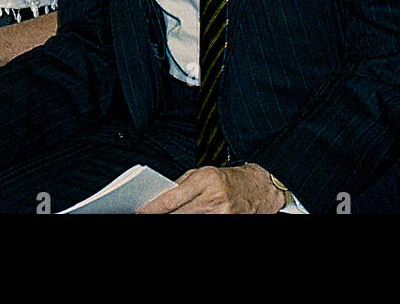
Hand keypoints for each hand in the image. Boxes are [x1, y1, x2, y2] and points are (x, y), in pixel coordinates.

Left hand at [136, 164, 285, 213]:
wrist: (260, 187)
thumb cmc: (230, 179)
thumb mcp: (204, 173)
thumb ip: (181, 185)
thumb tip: (159, 200)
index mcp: (206, 180)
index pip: (171, 199)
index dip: (152, 209)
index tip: (139, 212)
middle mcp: (214, 199)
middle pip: (177, 215)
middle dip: (162, 216)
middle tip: (148, 216)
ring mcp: (222, 215)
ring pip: (188, 222)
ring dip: (176, 219)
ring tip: (167, 216)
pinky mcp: (228, 223)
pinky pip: (202, 225)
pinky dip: (191, 222)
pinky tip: (187, 217)